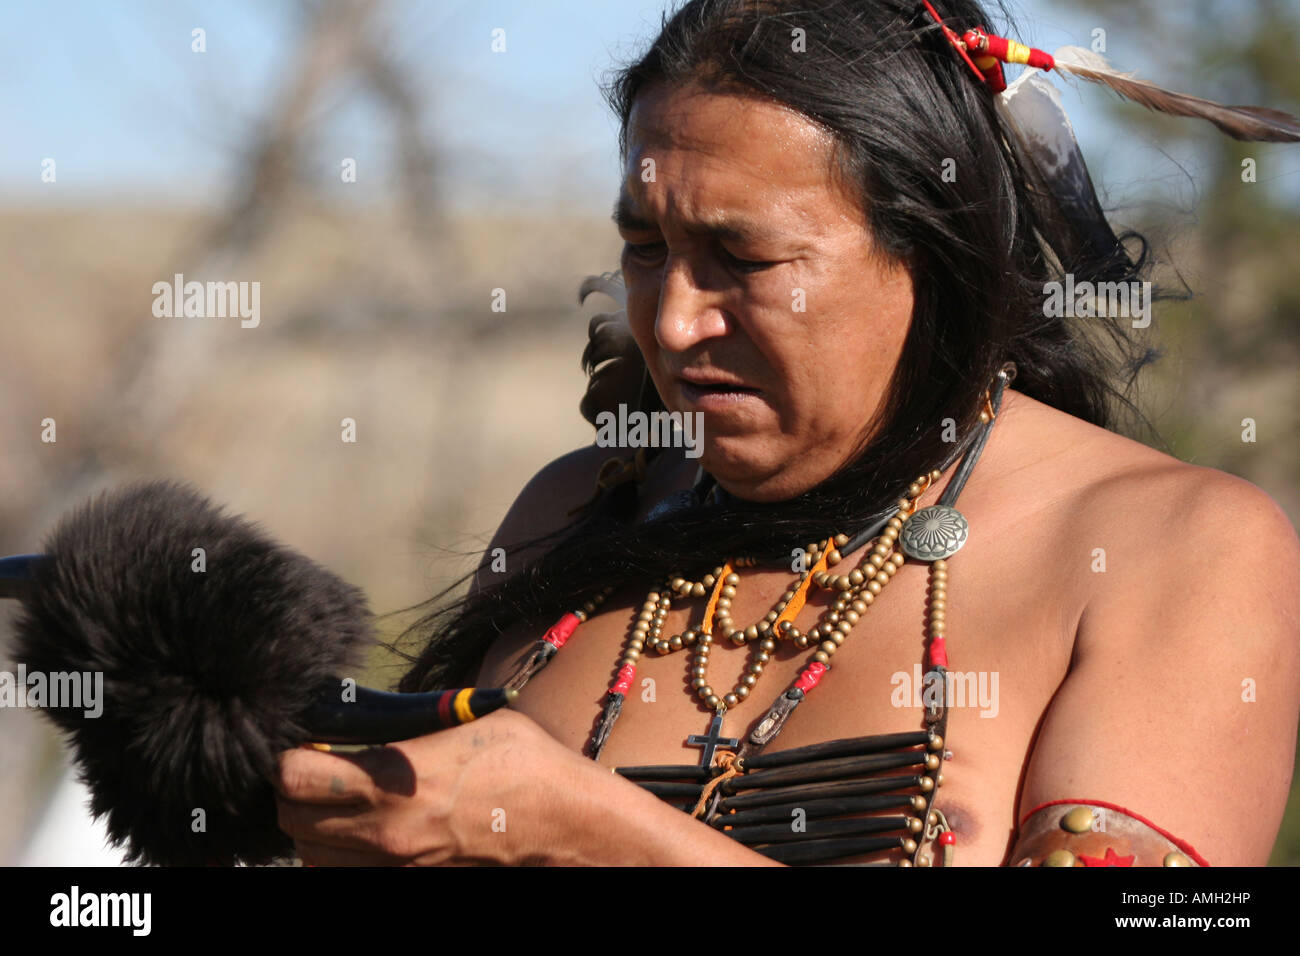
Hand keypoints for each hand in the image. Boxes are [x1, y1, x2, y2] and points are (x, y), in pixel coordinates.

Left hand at [274, 708, 590, 865]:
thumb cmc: (524, 763)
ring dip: (316, 825)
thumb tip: (359, 717)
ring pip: (310, 853)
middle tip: (322, 768)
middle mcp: (383, 832)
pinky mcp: (408, 884)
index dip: (290, 756)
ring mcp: (394, 867)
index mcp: (393, 781)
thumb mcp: (462, 720)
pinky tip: (368, 830)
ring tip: (345, 800)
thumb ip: (403, 723)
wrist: (567, 826)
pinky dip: (342, 854)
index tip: (308, 743)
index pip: (292, 776)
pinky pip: (345, 874)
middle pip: (290, 817)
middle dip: (296, 790)